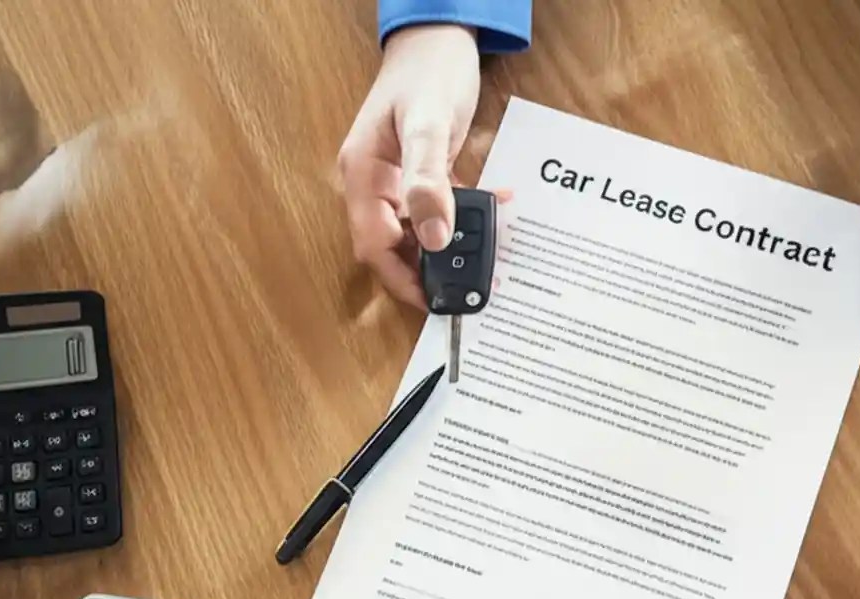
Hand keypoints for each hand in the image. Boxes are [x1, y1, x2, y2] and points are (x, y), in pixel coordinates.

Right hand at [338, 24, 479, 309]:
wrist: (439, 36)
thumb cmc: (426, 71)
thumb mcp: (427, 125)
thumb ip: (428, 180)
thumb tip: (434, 239)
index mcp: (364, 175)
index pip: (373, 243)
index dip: (400, 277)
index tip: (433, 301)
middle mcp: (376, 182)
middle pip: (394, 245)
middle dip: (428, 270)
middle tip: (468, 289)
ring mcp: (398, 178)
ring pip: (419, 231)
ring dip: (451, 246)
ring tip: (487, 259)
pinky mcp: (422, 172)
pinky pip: (440, 207)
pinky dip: (464, 215)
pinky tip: (495, 209)